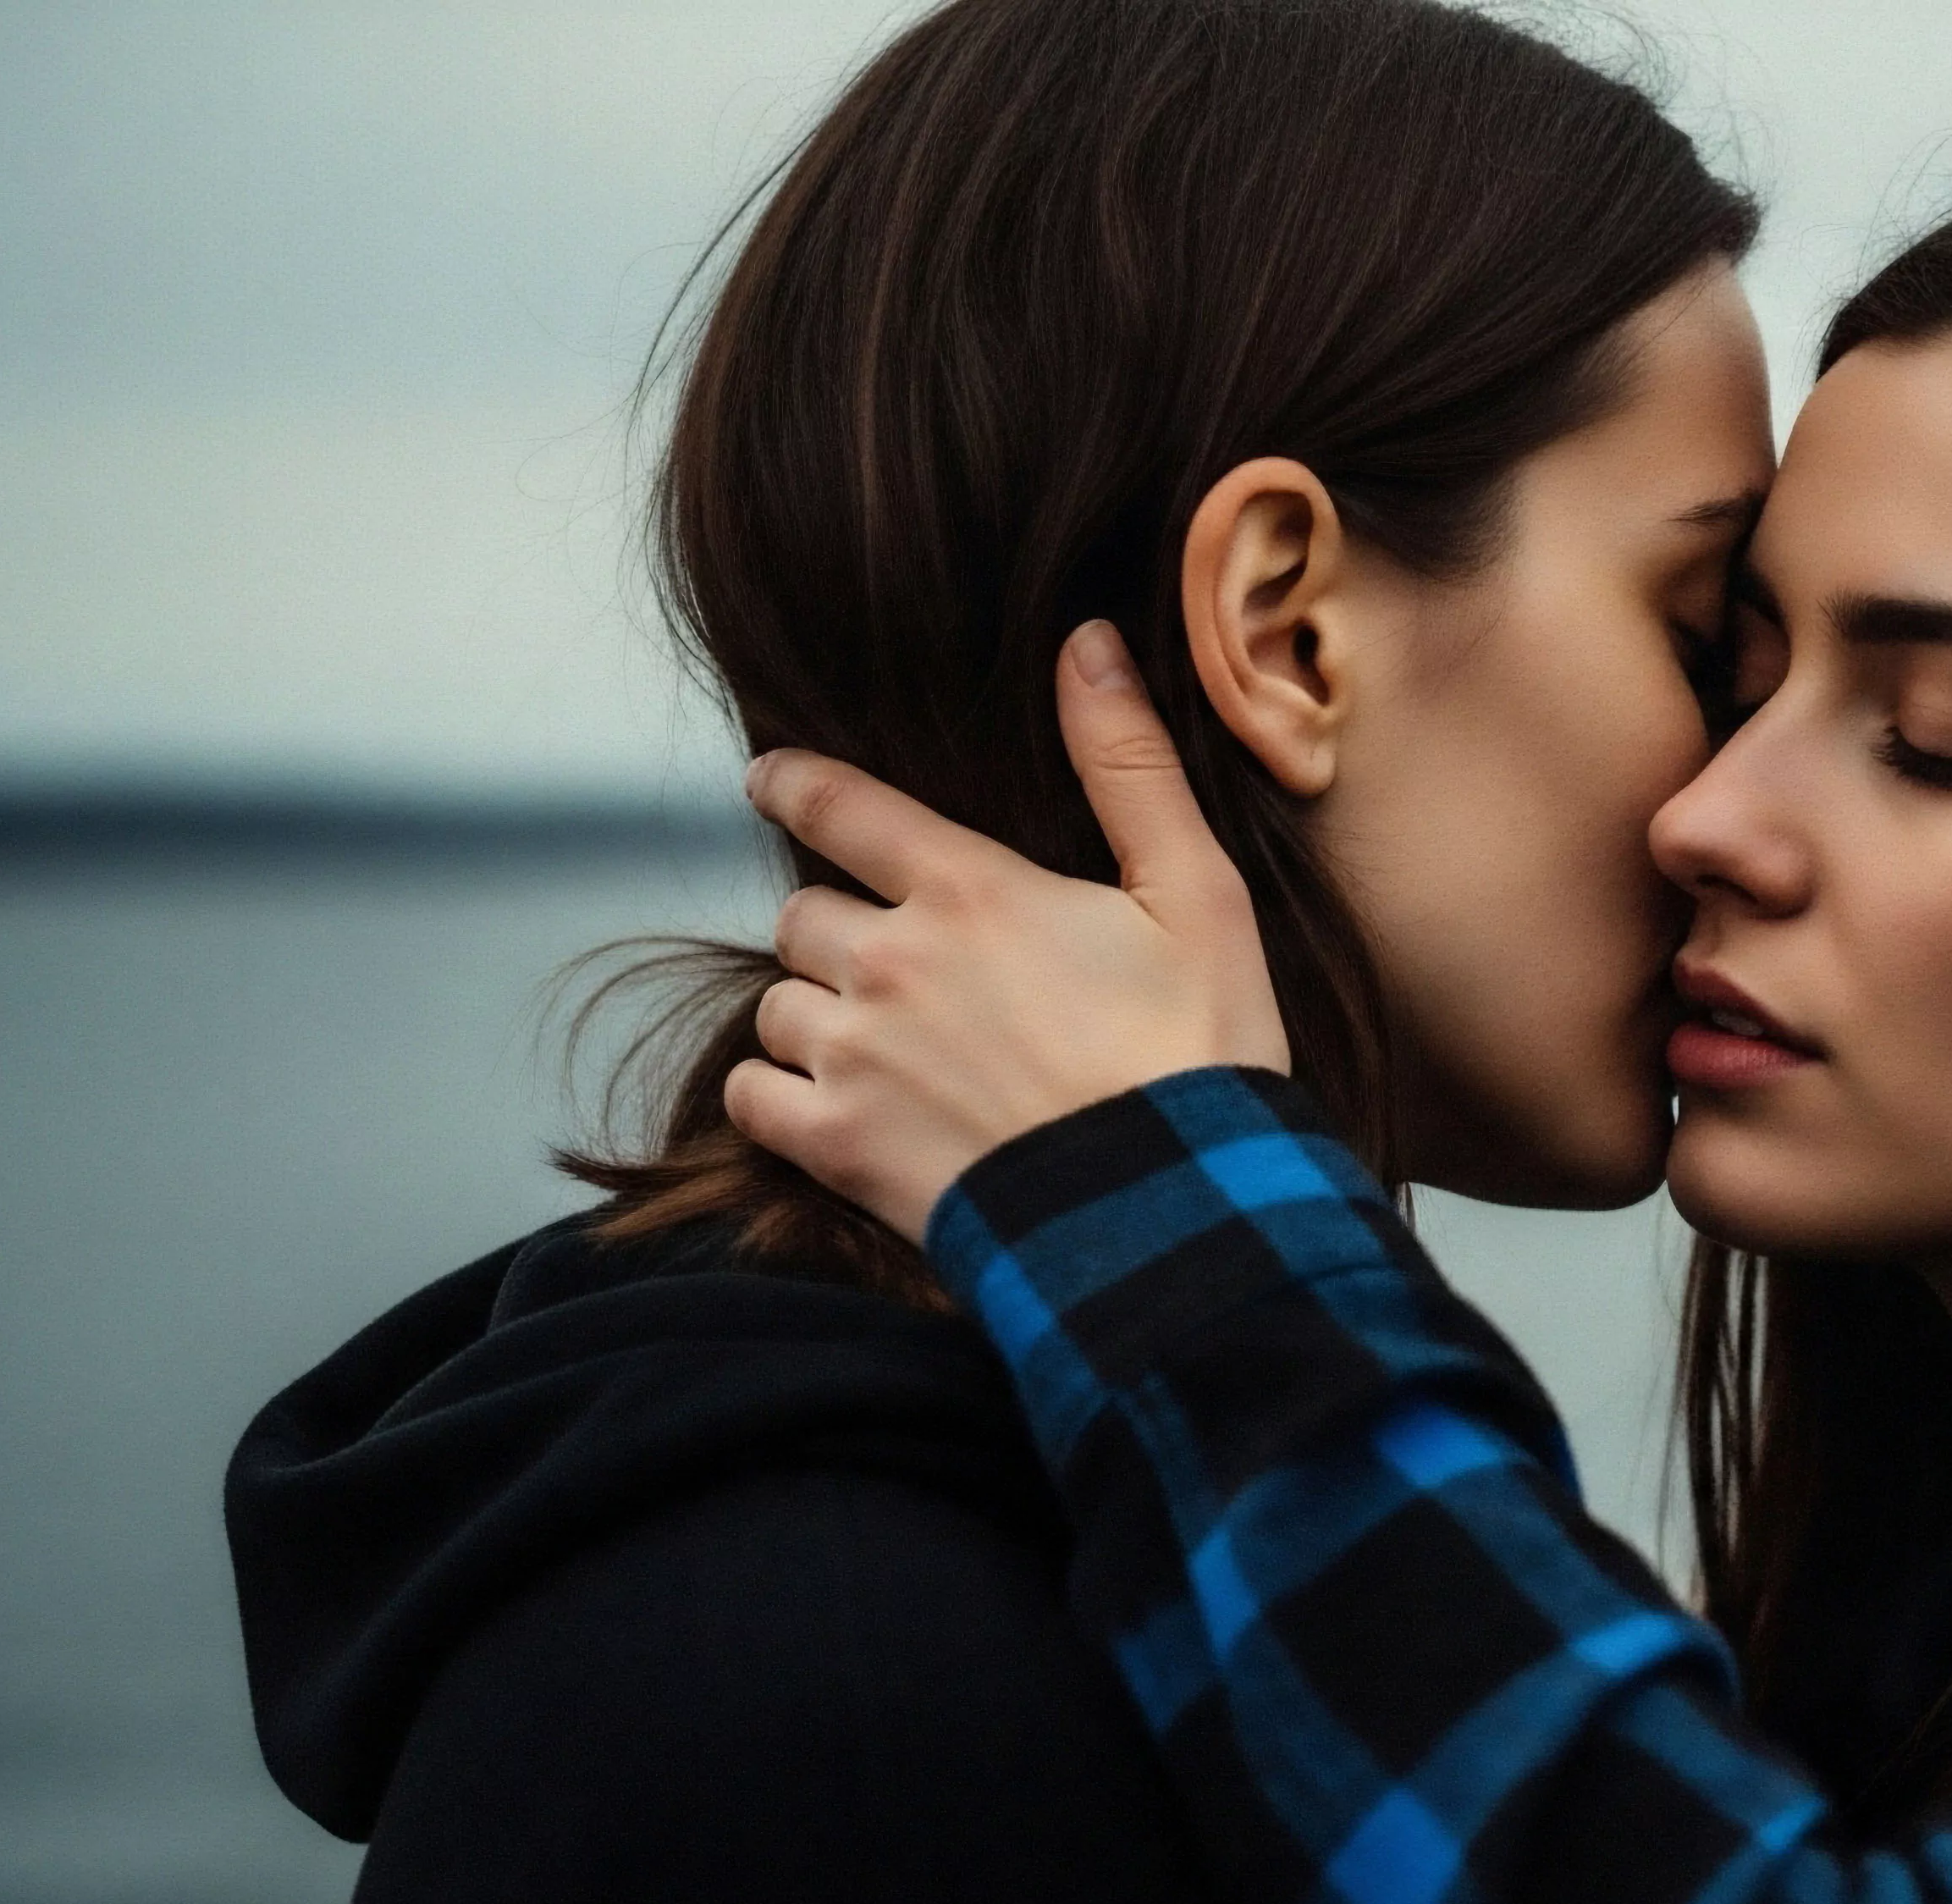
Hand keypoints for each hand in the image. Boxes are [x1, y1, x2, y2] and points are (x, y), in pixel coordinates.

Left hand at [723, 621, 1289, 1241]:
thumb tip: (1085, 641)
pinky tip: (840, 1107)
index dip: (794, 782)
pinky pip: (752, 1097)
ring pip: (776, 1005)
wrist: (1171, 1214)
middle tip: (897, 965)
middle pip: (801, 914)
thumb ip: (1128, 763)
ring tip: (881, 1045)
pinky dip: (780, 1096)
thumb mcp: (1195, 893)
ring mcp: (854, 1056)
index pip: (839, 805)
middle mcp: (890, 961)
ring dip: (815, 1016)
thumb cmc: (1199, 1055)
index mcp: (969, 888)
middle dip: (839, 931)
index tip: (770, 776)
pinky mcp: (836, 1146)